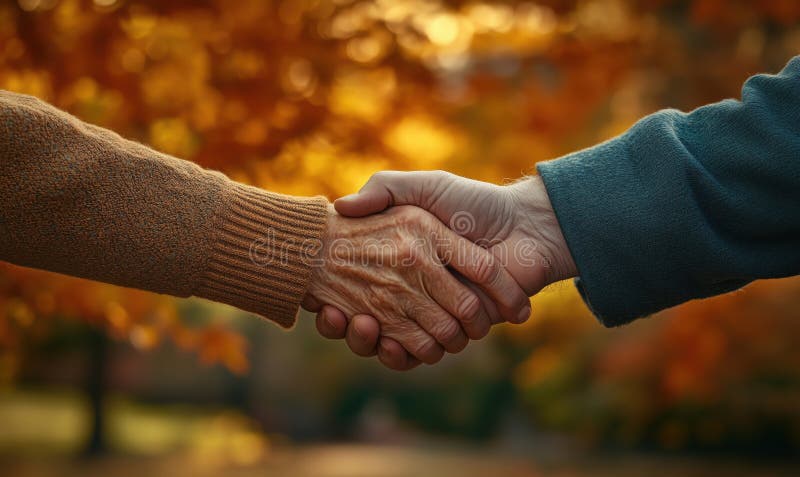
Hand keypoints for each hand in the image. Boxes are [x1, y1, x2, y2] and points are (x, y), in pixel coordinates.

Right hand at [316, 171, 576, 368]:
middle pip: (364, 314)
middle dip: (343, 318)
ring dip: (364, 339)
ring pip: (384, 337)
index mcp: (402, 257)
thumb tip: (340, 206)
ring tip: (357, 322)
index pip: (354, 279)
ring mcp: (431, 311)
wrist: (526, 230)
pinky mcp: (451, 332)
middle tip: (329, 311)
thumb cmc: (474, 203)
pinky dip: (397, 355)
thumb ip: (385, 188)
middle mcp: (412, 288)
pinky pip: (415, 354)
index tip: (315, 288)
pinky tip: (383, 341)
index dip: (330, 288)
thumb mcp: (423, 187)